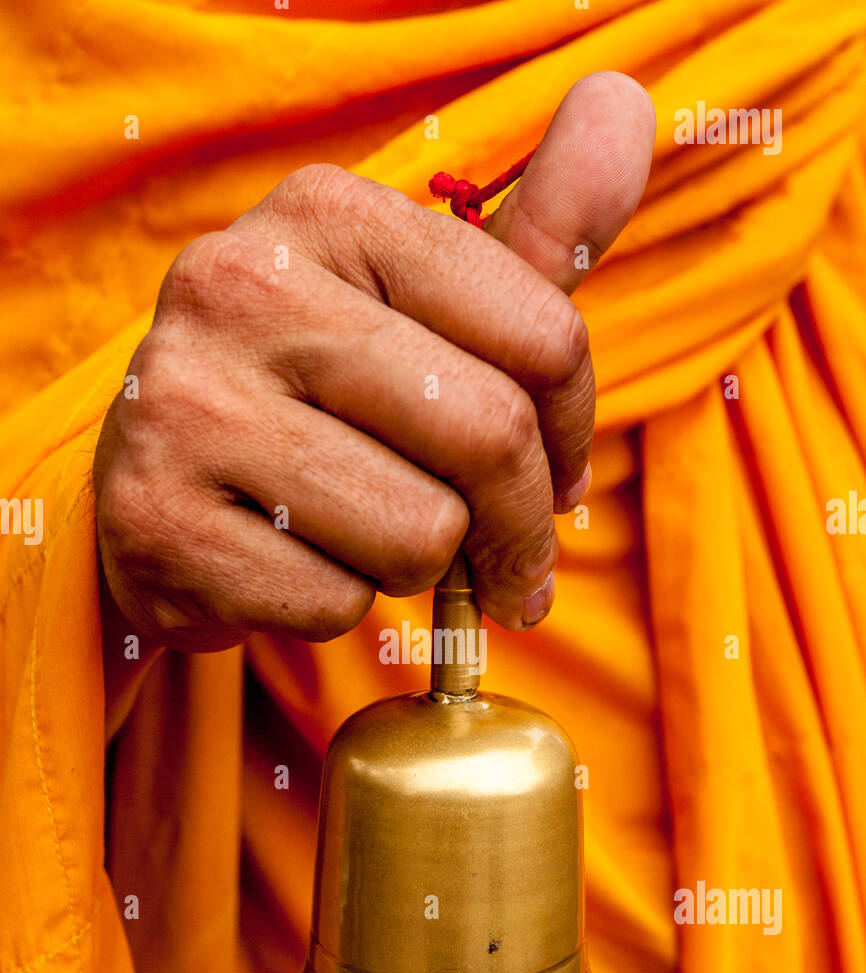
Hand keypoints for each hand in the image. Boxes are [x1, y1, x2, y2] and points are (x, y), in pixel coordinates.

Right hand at [94, 71, 654, 652]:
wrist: (152, 493)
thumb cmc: (314, 401)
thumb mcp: (415, 307)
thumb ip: (529, 235)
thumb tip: (628, 106)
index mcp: (322, 211)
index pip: (542, 335)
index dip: (573, 431)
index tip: (560, 479)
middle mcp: (242, 286)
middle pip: (488, 435)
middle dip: (519, 525)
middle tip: (509, 564)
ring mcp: (188, 406)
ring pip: (419, 535)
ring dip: (419, 567)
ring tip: (364, 541)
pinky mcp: (161, 524)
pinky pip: (338, 604)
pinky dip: (341, 607)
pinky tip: (294, 565)